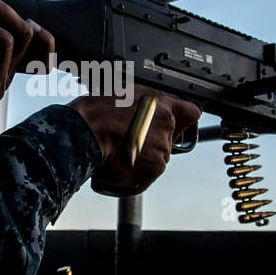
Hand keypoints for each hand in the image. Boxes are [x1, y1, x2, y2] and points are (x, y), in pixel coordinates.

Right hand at [72, 88, 200, 195]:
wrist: (85, 132)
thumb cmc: (95, 112)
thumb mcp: (122, 95)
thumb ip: (140, 106)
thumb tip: (138, 114)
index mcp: (160, 104)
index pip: (190, 112)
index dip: (182, 121)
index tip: (173, 126)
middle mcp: (166, 126)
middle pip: (166, 141)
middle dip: (149, 145)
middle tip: (125, 144)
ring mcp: (162, 149)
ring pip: (155, 161)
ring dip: (139, 162)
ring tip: (114, 157)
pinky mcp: (153, 170)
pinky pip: (144, 179)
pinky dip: (129, 179)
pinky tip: (112, 168)